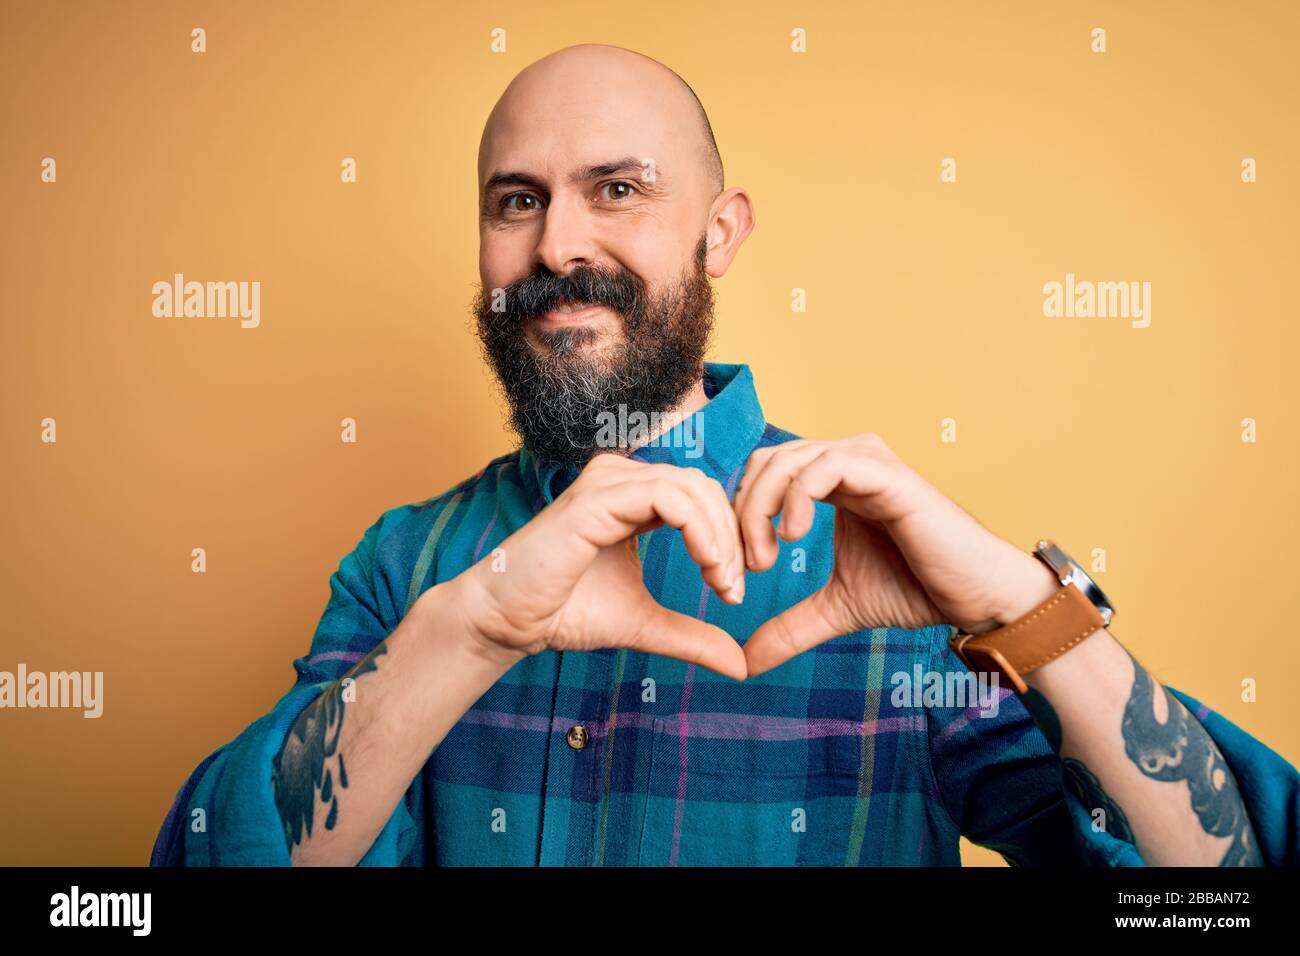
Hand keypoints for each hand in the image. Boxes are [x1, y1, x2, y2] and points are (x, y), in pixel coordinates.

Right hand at [454, 453, 748, 680]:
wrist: (509, 623)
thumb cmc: (565, 613)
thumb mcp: (645, 624)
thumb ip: (691, 636)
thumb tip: (741, 666)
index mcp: (632, 496)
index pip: (700, 496)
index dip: (729, 538)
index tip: (734, 590)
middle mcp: (620, 479)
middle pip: (703, 487)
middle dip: (731, 537)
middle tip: (734, 589)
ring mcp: (607, 483)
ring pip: (691, 488)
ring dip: (719, 536)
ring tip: (722, 582)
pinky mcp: (596, 500)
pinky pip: (668, 498)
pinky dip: (699, 529)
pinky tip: (707, 565)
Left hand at [734, 432, 1057, 676]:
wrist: (976, 597)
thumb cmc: (917, 589)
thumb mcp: (838, 608)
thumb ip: (792, 626)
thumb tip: (744, 663)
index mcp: (833, 481)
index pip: (764, 473)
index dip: (739, 515)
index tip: (736, 569)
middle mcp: (847, 460)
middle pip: (766, 461)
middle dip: (742, 513)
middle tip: (746, 567)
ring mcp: (868, 461)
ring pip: (788, 459)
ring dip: (761, 508)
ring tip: (765, 557)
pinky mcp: (888, 474)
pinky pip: (825, 466)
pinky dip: (796, 497)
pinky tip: (792, 536)